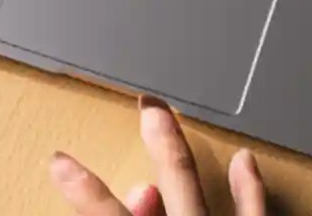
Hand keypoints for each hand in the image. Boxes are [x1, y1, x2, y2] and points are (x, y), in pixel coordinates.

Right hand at [49, 95, 265, 215]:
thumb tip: (131, 191)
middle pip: (171, 180)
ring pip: (200, 188)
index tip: (60, 161)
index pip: (106, 213)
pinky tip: (245, 161)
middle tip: (147, 107)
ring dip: (185, 150)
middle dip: (158, 141)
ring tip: (172, 118)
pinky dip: (251, 188)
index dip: (81, 187)